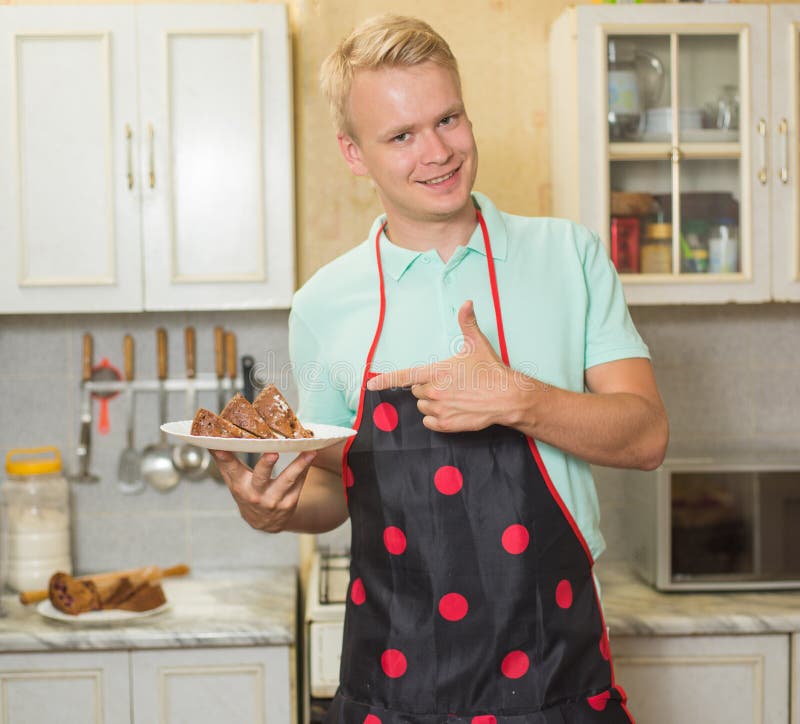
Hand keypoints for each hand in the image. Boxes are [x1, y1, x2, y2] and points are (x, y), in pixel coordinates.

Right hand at [210, 449, 316, 531]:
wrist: (264, 522)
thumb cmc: (246, 494)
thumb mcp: (233, 480)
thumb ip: (224, 460)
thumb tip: (209, 438)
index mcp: (240, 486)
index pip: (231, 469)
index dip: (224, 458)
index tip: (219, 446)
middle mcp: (256, 494)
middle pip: (261, 477)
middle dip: (266, 465)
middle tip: (272, 452)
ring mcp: (274, 500)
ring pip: (288, 480)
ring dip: (299, 465)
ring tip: (310, 452)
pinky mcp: (290, 502)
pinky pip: (299, 483)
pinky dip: (306, 469)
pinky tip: (312, 455)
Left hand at [366, 300, 516, 431]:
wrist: (506, 397)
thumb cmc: (491, 370)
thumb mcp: (477, 344)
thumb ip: (467, 322)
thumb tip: (467, 303)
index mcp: (436, 372)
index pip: (403, 376)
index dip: (384, 380)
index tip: (369, 384)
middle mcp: (433, 391)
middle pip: (416, 390)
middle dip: (427, 387)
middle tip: (447, 383)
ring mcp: (439, 409)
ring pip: (422, 406)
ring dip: (431, 402)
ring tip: (453, 397)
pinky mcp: (446, 425)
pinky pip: (429, 422)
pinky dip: (436, 418)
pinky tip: (451, 410)